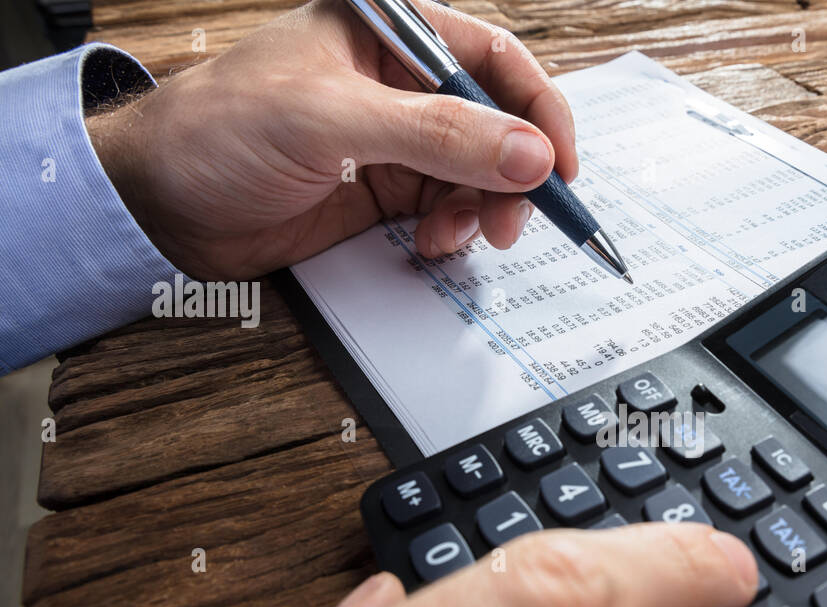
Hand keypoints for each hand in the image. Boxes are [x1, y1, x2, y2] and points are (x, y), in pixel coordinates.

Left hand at [85, 0, 577, 278]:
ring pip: (477, 174)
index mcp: (388, 33)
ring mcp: (394, 139)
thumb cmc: (217, 131)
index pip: (492, 58)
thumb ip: (438, 135)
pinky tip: (429, 245)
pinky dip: (451, 233)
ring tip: (452, 238)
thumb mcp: (333, 120)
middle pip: (497, 123)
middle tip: (510, 220)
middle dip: (511, 175)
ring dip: (479, 212)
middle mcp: (398, 82)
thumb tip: (528, 154)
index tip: (561, 166)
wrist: (157, 205)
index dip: (538, 110)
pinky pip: (446, 210)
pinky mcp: (383, 191)